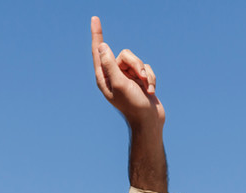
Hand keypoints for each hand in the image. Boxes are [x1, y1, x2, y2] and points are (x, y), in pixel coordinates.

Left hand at [91, 16, 164, 130]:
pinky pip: (146, 69)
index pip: (98, 51)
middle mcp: (114, 76)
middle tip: (140, 79)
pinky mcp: (139, 80)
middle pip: (125, 55)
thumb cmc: (132, 105)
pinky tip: (150, 92)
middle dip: (136, 64)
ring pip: (137, 61)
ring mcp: (127, 78)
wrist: (149, 122)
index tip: (94, 18)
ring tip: (146, 88)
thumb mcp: (119, 83)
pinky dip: (151, 79)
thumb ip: (110, 64)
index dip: (97, 34)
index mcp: (104, 77)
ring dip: (145, 73)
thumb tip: (102, 46)